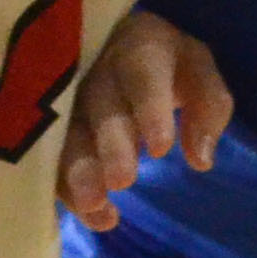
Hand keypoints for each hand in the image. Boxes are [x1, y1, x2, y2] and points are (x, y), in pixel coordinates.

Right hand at [57, 8, 234, 232]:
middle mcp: (95, 65)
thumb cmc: (166, 66)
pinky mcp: (48, 124)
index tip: (161, 149)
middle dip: (110, 142)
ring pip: (66, 129)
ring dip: (78, 168)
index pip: (142, 71)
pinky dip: (67, 187)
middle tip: (123, 180)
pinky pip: (51, 155)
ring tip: (94, 203)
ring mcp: (65, 93)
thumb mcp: (196, 72)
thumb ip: (209, 106)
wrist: (118, 51)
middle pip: (99, 101)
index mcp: (138, 44)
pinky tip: (91, 213)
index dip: (149, 107)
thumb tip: (201, 157)